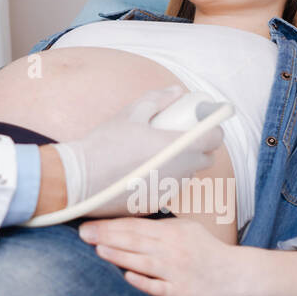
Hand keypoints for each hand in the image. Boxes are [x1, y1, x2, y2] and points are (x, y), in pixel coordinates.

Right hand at [50, 85, 224, 217]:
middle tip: (178, 135)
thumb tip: (177, 91)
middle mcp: (180, 171)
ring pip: (187, 174)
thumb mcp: (131, 113)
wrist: (81, 179)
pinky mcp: (156, 204)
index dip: (211, 127)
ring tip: (155, 153)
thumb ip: (158, 100)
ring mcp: (169, 190)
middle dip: (198, 146)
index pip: (215, 138)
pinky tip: (141, 171)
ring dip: (180, 162)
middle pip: (205, 158)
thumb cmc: (106, 143)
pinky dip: (163, 178)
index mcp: (179, 146)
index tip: (200, 122)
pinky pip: (169, 188)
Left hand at [78, 216, 242, 295]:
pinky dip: (144, 281)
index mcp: (170, 232)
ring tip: (98, 250)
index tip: (87, 223)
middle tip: (83, 234)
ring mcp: (176, 272)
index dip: (110, 225)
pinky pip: (159, 287)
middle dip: (107, 237)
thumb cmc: (204, 250)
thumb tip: (125, 220)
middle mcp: (172, 250)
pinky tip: (127, 276)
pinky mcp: (182, 293)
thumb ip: (157, 226)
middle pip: (135, 242)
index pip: (134, 227)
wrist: (236, 274)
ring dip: (120, 256)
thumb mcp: (184, 229)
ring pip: (144, 262)